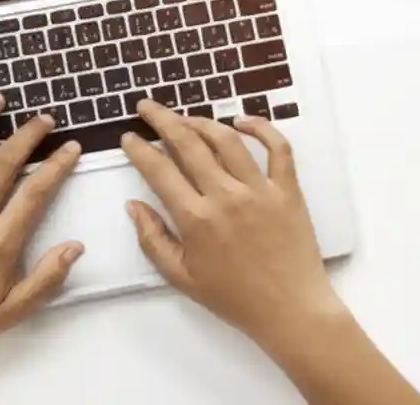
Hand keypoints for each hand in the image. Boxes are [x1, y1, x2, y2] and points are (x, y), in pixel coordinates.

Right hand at [120, 101, 342, 344]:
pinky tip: (242, 120)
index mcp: (196, 219)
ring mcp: (260, 189)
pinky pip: (277, 147)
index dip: (139, 150)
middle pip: (188, 143)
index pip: (159, 170)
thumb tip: (133, 205)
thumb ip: (152, 239)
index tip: (128, 138)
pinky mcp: (288, 189)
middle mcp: (226, 196)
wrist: (290, 310)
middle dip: (162, 119)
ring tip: (185, 117)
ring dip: (201, 121)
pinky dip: (260, 127)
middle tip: (147, 107)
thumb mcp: (181, 277)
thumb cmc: (234, 298)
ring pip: (226, 139)